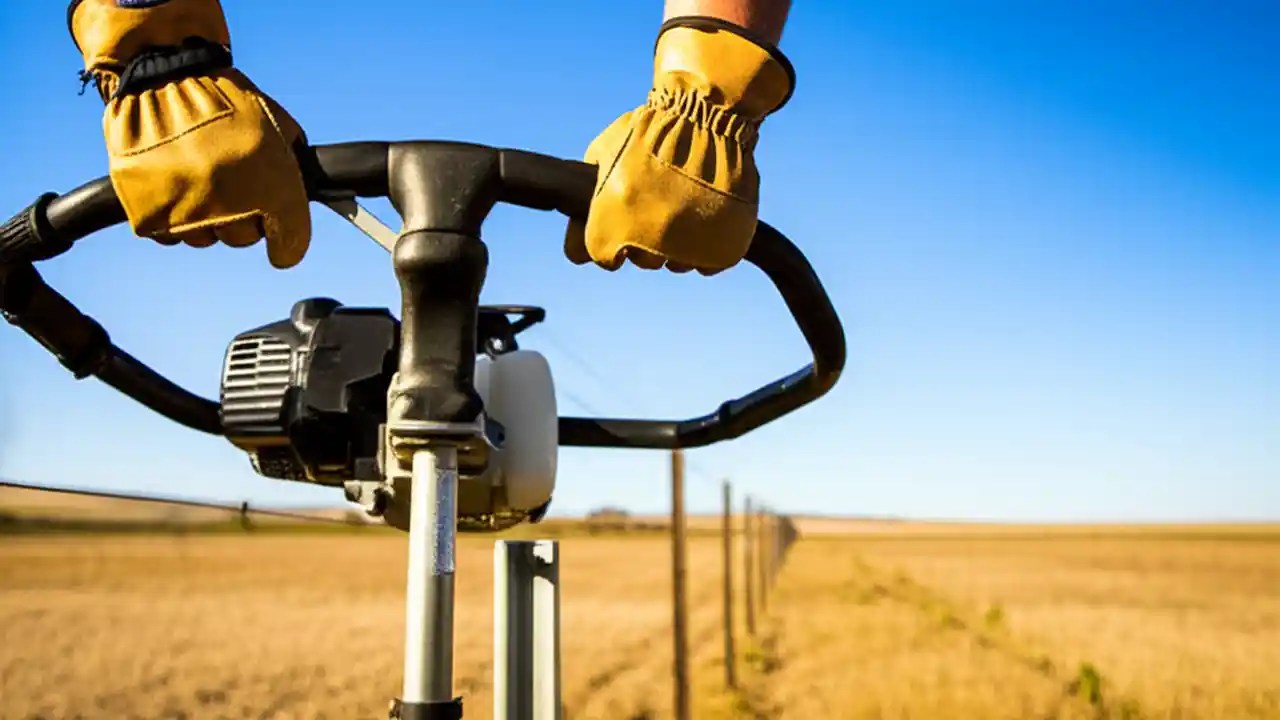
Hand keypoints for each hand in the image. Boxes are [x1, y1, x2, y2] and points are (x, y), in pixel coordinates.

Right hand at [70, 0, 312, 268]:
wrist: (159, 76)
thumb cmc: (223, 97)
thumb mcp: (274, 123)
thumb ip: (292, 163)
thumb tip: (311, 190)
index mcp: (268, 184)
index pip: (289, 240)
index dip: (289, 244)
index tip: (284, 245)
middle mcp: (228, 204)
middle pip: (243, 238)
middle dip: (244, 217)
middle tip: (234, 186)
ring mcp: (185, 211)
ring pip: (204, 237)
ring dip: (206, 215)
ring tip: (199, 176)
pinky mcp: (148, 214)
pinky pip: (169, 232)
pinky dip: (172, 214)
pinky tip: (174, 183)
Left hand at [564, 17, 794, 274]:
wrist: (708, 114)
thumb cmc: (650, 128)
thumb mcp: (604, 150)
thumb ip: (587, 191)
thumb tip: (581, 224)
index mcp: (611, 224)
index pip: (598, 257)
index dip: (603, 242)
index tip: (613, 226)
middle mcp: (647, 244)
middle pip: (641, 261)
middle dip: (644, 236)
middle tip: (655, 201)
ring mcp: (687, 248)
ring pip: (676, 263)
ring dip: (677, 240)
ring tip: (683, 202)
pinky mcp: (721, 249)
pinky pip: (708, 262)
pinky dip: (707, 245)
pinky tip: (705, 215)